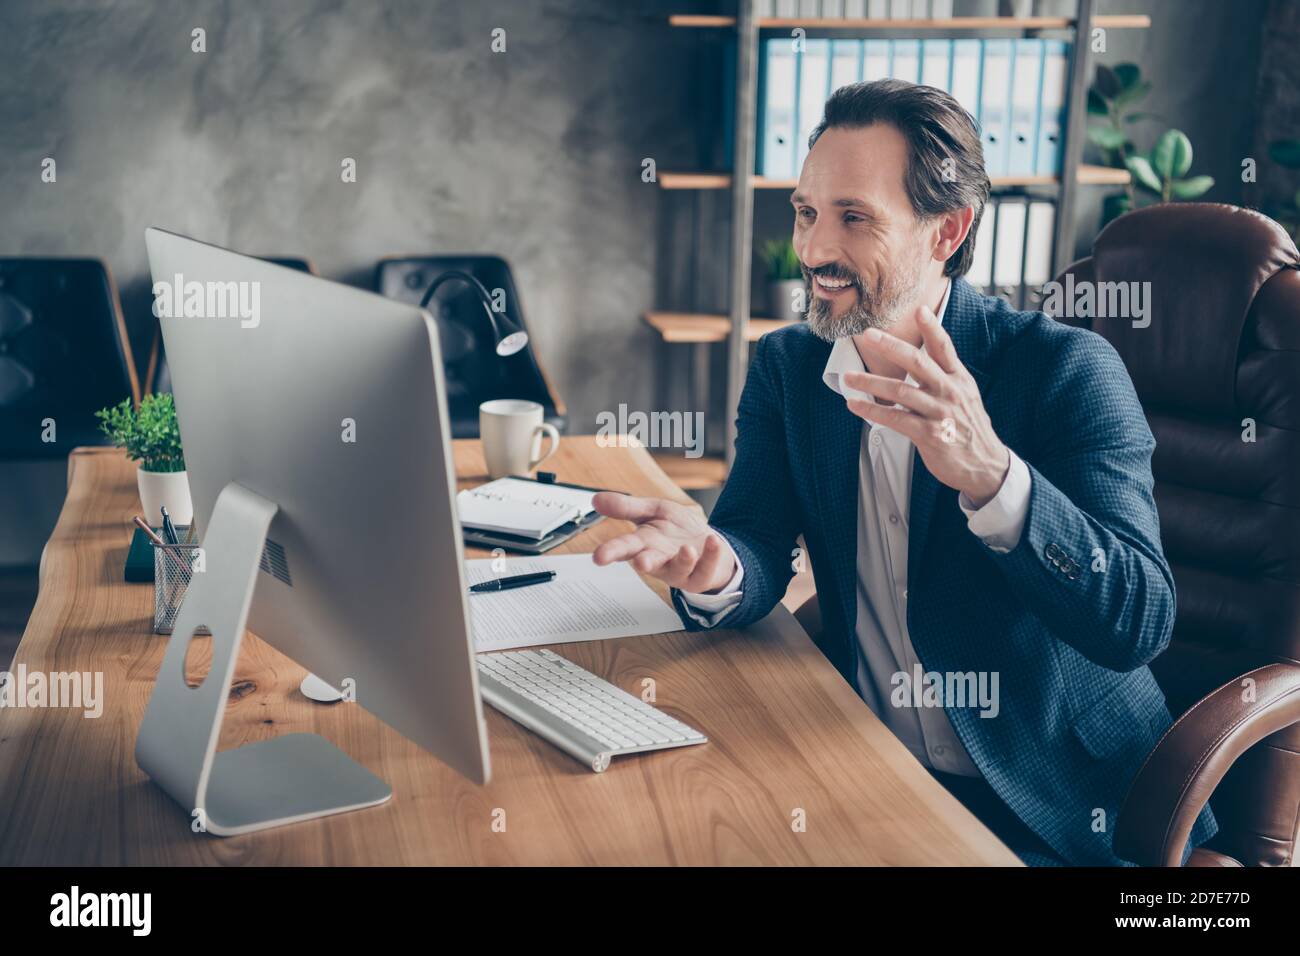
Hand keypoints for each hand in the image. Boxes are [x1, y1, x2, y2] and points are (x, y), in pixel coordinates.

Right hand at [591, 492, 735, 591]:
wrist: (706, 543)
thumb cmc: (676, 530)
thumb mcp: (653, 511)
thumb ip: (627, 507)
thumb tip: (596, 499)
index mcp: (644, 544)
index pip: (624, 548)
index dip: (611, 552)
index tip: (599, 557)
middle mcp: (660, 559)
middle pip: (648, 562)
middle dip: (643, 563)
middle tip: (640, 562)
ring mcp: (680, 569)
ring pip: (679, 569)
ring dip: (683, 560)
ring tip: (687, 550)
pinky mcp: (701, 574)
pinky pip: (706, 568)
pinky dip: (712, 555)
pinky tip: (713, 541)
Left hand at [843, 305, 1009, 506]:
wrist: (984, 464)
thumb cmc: (968, 428)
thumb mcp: (965, 395)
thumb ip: (946, 374)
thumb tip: (926, 354)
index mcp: (959, 379)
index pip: (945, 348)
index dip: (932, 328)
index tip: (919, 309)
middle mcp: (949, 391)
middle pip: (917, 362)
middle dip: (891, 346)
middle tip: (869, 334)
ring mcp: (939, 412)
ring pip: (900, 390)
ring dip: (871, 382)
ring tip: (848, 376)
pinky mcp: (928, 434)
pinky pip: (895, 418)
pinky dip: (872, 411)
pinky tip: (855, 405)